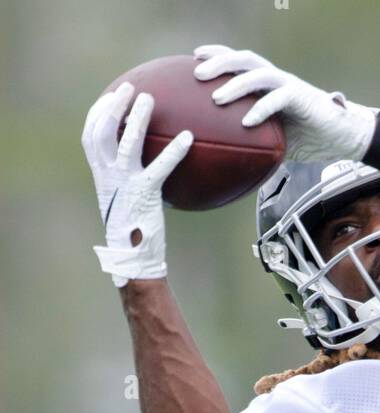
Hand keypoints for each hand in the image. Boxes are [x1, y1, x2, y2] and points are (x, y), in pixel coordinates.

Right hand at [81, 82, 192, 286]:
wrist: (134, 258)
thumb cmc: (133, 229)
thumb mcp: (126, 197)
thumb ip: (129, 176)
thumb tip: (146, 161)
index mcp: (101, 174)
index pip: (91, 135)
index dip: (98, 113)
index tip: (111, 95)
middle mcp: (109, 176)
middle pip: (102, 131)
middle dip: (113, 106)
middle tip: (130, 87)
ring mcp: (125, 184)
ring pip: (126, 143)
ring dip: (136, 119)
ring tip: (149, 100)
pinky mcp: (145, 195)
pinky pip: (160, 167)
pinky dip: (174, 152)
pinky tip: (188, 138)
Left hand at [193, 44, 375, 163]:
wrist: (343, 138)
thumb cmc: (310, 139)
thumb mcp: (275, 140)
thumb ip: (254, 141)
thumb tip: (228, 160)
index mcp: (268, 84)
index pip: (239, 63)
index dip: (217, 56)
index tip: (193, 59)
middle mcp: (277, 79)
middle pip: (243, 60)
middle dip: (219, 62)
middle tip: (196, 73)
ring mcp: (290, 86)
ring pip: (258, 73)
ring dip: (236, 84)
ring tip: (216, 97)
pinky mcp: (303, 97)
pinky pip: (279, 98)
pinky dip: (261, 108)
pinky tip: (247, 121)